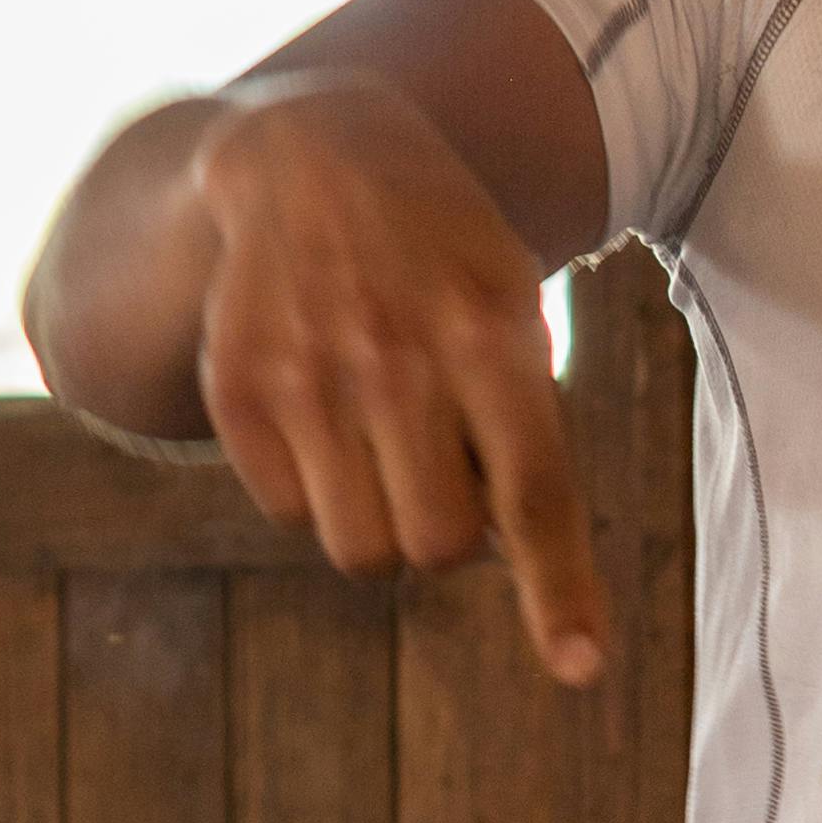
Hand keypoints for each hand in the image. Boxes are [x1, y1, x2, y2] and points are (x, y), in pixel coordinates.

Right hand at [192, 78, 606, 680]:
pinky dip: (315, 490)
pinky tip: (323, 412)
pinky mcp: (238, 387)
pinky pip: (289, 512)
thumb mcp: (510, 303)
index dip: (562, 590)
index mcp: (491, 334)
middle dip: (451, 536)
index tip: (583, 668)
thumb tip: (512, 558)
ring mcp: (308, 374)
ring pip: (360, 550)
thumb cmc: (440, 257)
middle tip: (444, 469)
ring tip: (385, 446)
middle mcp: (397, 358)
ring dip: (383, 526)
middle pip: (439, 546)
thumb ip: (524, 423)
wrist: (311, 154)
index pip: (535, 492)